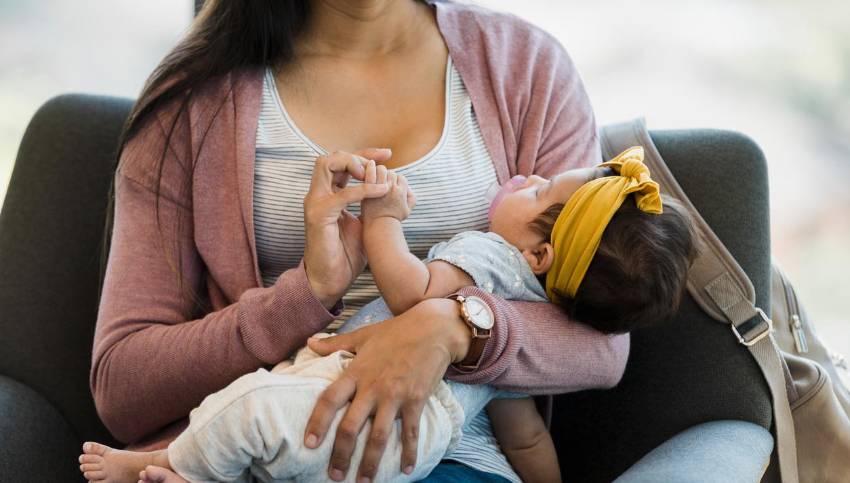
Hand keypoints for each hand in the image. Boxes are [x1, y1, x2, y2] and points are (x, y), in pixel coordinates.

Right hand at [303, 149, 392, 307]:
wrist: (331, 279)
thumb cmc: (347, 255)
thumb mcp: (363, 223)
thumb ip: (369, 205)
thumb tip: (389, 191)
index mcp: (328, 195)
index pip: (342, 163)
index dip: (365, 155)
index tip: (388, 154)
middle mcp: (318, 195)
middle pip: (332, 156)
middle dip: (359, 154)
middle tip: (382, 161)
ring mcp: (315, 203)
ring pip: (326, 163)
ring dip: (353, 164)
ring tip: (373, 176)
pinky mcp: (318, 215)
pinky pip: (342, 194)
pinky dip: (363, 190)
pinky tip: (381, 191)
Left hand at [303, 298, 471, 480]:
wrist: (433, 328)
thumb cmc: (396, 331)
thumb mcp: (363, 335)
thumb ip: (335, 344)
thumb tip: (309, 343)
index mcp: (356, 372)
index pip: (329, 400)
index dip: (317, 423)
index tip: (309, 444)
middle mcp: (373, 387)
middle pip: (351, 427)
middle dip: (341, 455)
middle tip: (335, 475)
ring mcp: (395, 396)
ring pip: (379, 437)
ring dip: (370, 463)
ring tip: (364, 481)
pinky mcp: (416, 401)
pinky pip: (411, 432)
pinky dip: (409, 452)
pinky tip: (407, 468)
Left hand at [361, 168, 415, 223]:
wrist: (378, 227)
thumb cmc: (392, 220)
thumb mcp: (407, 211)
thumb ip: (411, 197)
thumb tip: (408, 187)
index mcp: (402, 192)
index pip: (401, 178)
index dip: (396, 181)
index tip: (390, 186)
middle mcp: (393, 188)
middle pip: (392, 173)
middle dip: (387, 176)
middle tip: (382, 182)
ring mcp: (381, 188)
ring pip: (382, 169)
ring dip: (379, 171)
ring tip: (376, 176)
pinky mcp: (369, 188)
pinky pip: (371, 172)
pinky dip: (370, 166)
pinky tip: (369, 164)